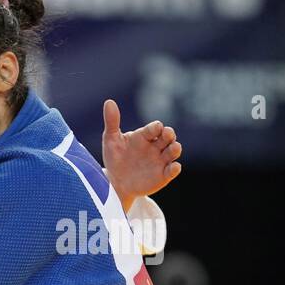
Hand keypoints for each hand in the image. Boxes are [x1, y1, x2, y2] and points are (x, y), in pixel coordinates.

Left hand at [101, 99, 181, 214]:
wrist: (116, 183)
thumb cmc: (115, 159)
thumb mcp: (111, 140)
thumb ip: (112, 122)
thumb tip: (109, 101)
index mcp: (144, 135)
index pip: (154, 128)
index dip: (156, 127)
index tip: (156, 128)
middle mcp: (155, 146)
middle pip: (168, 137)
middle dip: (170, 134)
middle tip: (167, 134)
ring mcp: (161, 160)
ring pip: (173, 151)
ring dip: (175, 148)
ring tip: (174, 148)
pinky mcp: (163, 175)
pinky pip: (173, 170)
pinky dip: (175, 168)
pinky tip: (173, 167)